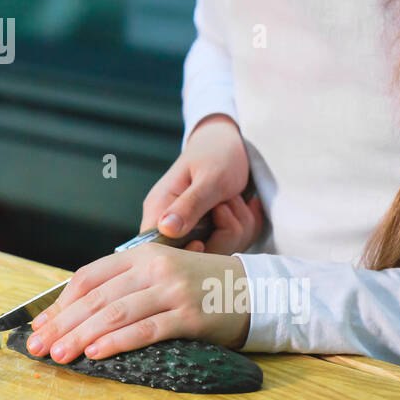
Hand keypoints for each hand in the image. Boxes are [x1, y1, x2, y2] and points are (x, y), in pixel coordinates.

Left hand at [24, 244, 250, 362]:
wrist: (253, 290)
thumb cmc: (200, 285)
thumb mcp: (160, 273)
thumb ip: (126, 284)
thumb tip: (79, 312)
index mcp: (141, 255)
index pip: (89, 276)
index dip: (61, 302)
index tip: (41, 324)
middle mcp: (154, 268)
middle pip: (96, 297)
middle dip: (62, 323)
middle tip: (38, 345)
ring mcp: (172, 291)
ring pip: (115, 314)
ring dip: (82, 336)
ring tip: (59, 354)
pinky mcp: (189, 316)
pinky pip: (146, 330)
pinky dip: (117, 341)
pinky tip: (96, 352)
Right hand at [142, 114, 264, 252]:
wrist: (232, 142)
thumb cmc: (216, 153)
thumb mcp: (209, 178)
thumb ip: (189, 205)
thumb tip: (166, 229)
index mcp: (160, 209)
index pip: (155, 249)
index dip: (180, 254)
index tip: (201, 243)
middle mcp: (172, 224)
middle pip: (193, 257)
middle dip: (222, 235)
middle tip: (229, 206)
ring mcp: (193, 229)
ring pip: (218, 251)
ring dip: (238, 226)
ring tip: (236, 199)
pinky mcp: (212, 231)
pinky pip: (231, 243)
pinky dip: (244, 226)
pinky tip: (242, 205)